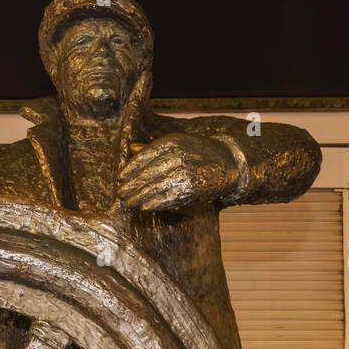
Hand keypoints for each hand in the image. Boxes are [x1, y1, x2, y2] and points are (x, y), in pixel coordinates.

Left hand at [117, 133, 240, 213]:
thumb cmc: (199, 152)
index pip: (143, 157)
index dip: (129, 169)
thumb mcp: (177, 143)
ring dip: (139, 197)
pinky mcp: (192, 186)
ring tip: (128, 203)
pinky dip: (154, 203)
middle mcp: (177, 155)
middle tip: (120, 194)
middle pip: (146, 174)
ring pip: (154, 187)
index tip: (120, 178)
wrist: (228, 161)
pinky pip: (168, 197)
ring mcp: (184, 171)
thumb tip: (132, 149)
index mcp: (171, 142)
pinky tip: (144, 207)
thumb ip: (155, 147)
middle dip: (131, 186)